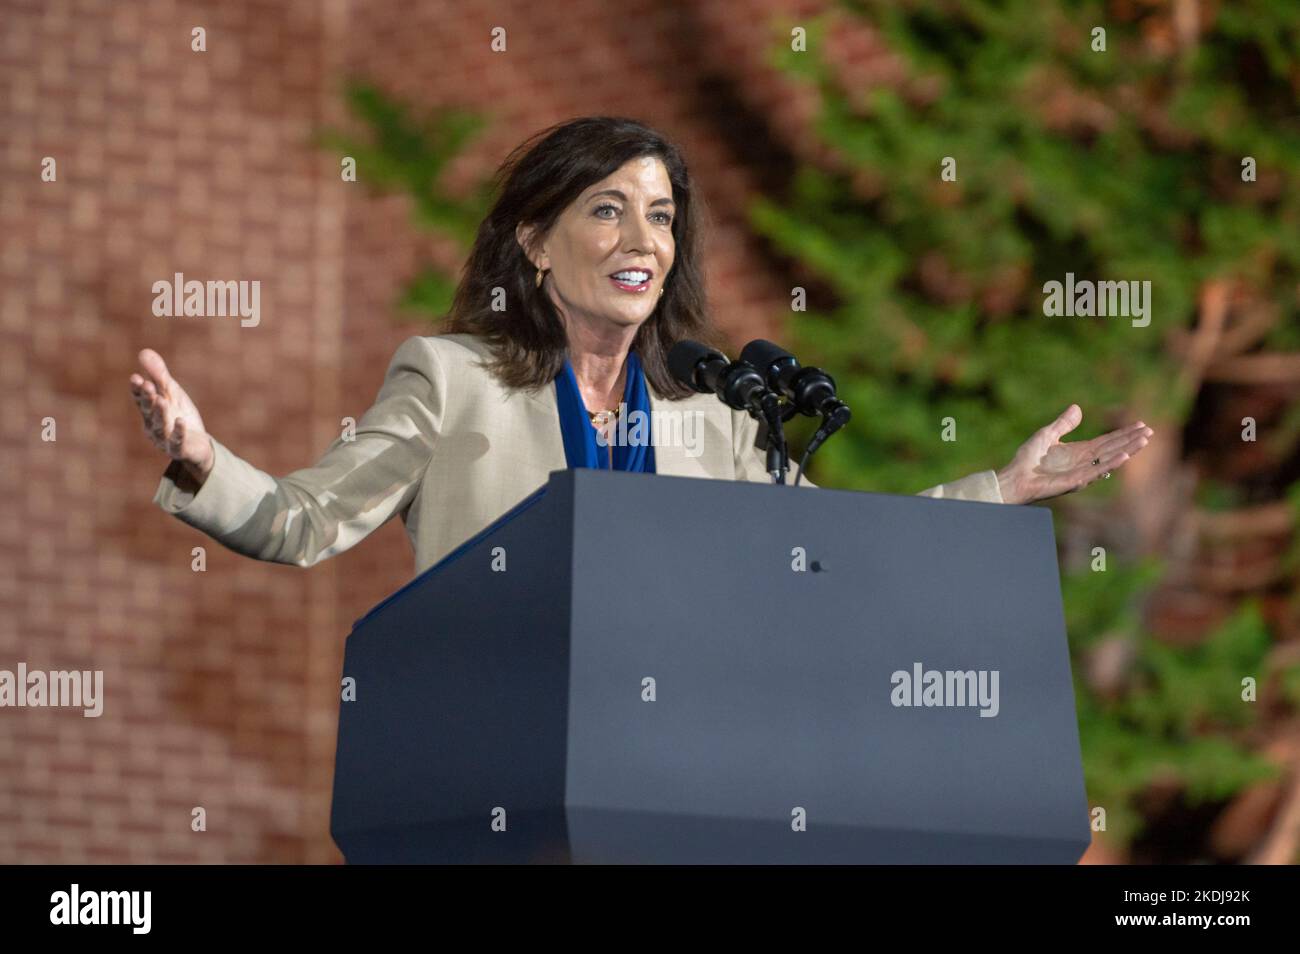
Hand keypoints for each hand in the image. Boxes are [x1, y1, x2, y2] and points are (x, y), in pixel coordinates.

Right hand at [129, 349, 214, 483]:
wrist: (197, 444)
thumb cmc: (180, 415)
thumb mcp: (171, 392)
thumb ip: (159, 375)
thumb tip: (144, 351)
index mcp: (149, 411)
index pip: (141, 399)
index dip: (138, 390)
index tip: (135, 377)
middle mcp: (153, 426)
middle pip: (148, 412)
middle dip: (147, 399)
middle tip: (147, 385)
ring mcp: (165, 439)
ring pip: (160, 427)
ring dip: (160, 413)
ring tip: (161, 400)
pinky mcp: (179, 449)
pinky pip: (177, 442)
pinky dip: (178, 432)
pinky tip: (181, 421)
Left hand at [995, 404, 1151, 504]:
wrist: (1014, 476)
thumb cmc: (1027, 459)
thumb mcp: (1047, 434)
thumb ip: (1063, 424)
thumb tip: (1077, 407)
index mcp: (1079, 452)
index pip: (1107, 441)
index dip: (1123, 433)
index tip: (1141, 425)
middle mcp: (1084, 462)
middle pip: (1113, 449)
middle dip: (1131, 440)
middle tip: (1150, 432)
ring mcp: (1081, 472)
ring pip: (1109, 460)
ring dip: (1127, 450)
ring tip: (1144, 441)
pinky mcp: (1075, 481)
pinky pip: (1096, 472)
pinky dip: (1111, 464)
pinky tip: (1124, 456)